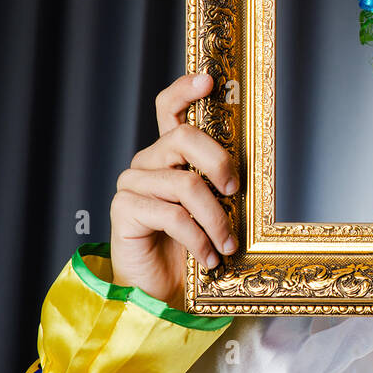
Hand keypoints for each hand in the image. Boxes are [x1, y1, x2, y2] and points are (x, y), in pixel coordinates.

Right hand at [110, 73, 238, 306]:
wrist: (162, 291)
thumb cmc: (192, 248)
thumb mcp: (214, 210)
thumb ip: (220, 184)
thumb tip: (247, 172)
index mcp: (168, 156)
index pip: (169, 109)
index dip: (185, 90)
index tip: (209, 81)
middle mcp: (148, 164)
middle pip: (182, 136)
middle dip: (219, 162)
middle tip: (236, 191)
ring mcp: (133, 185)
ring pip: (185, 183)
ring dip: (216, 218)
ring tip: (227, 244)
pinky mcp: (125, 211)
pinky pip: (172, 214)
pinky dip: (198, 238)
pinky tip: (208, 256)